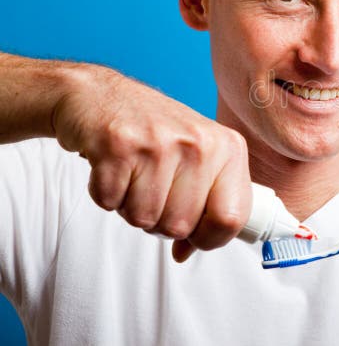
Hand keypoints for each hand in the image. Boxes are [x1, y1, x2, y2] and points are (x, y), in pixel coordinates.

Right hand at [52, 65, 251, 261]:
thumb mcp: (197, 156)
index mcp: (228, 147)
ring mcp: (159, 142)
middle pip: (181, 226)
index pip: (232, 218)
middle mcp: (199, 142)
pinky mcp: (117, 145)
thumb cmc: (153, 131)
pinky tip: (113, 167)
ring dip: (131, 207)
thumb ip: (205, 203)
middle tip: (152, 189)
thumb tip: (188, 251)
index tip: (194, 233)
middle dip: (161, 220)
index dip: (209, 238)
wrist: (99, 94)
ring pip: (145, 219)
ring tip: (133, 174)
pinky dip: (106, 195)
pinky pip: (110, 203)